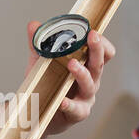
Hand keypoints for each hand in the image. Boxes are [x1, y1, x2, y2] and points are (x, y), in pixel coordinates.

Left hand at [25, 21, 115, 136]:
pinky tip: (62, 101)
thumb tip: (34, 24)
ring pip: (89, 85)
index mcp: (86, 66)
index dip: (102, 42)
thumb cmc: (47, 86)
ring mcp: (85, 98)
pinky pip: (76, 109)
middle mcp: (91, 81)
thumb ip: (38, 45)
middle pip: (99, 64)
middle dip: (96, 49)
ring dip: (82, 73)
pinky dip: (69, 104)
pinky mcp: (77, 114)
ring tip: (72, 64)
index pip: (104, 53)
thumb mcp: (41, 63)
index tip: (93, 31)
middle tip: (92, 36)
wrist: (38, 114)